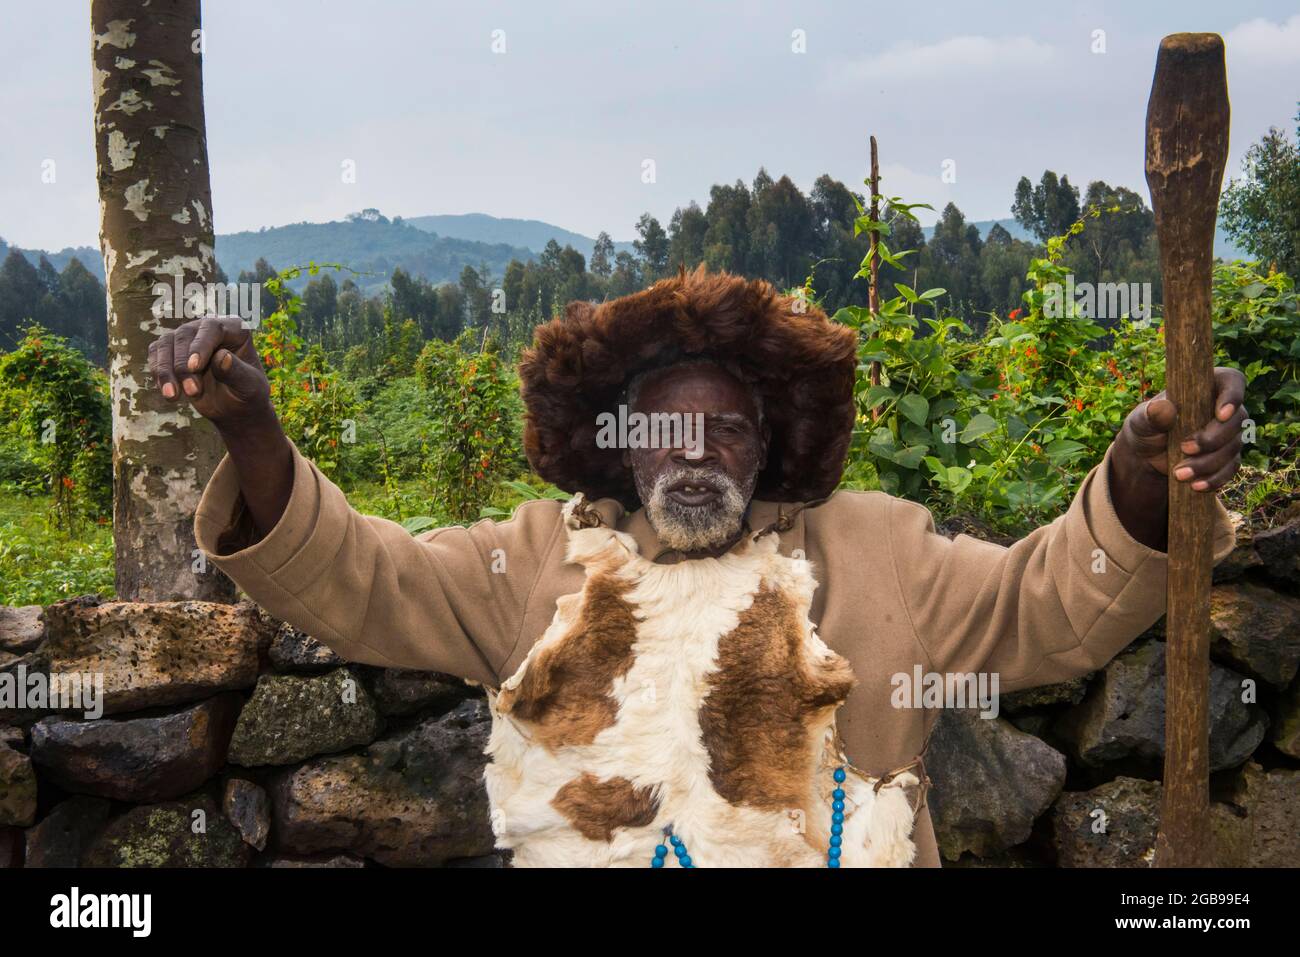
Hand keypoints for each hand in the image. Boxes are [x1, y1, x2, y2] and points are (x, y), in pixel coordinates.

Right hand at [147, 316, 272, 426]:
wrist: (235, 407)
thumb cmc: (247, 393)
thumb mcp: (249, 386)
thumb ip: (237, 372)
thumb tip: (221, 356)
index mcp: (235, 329)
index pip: (212, 328)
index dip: (201, 345)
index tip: (194, 367)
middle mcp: (209, 328)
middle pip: (185, 335)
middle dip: (183, 365)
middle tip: (192, 392)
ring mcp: (188, 337)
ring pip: (166, 343)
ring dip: (166, 370)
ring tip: (173, 396)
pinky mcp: (172, 350)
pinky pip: (156, 354)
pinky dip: (158, 373)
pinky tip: (168, 393)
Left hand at [1114, 367, 1247, 492]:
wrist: (1147, 454)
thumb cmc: (1146, 426)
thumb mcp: (1142, 419)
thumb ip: (1151, 414)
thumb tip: (1164, 409)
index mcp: (1208, 386)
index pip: (1233, 382)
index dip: (1232, 397)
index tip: (1220, 414)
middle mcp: (1226, 409)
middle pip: (1237, 421)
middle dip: (1212, 438)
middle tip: (1185, 448)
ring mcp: (1230, 435)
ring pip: (1232, 448)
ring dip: (1208, 463)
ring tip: (1179, 474)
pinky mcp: (1228, 457)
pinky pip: (1230, 469)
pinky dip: (1214, 479)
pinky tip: (1196, 486)